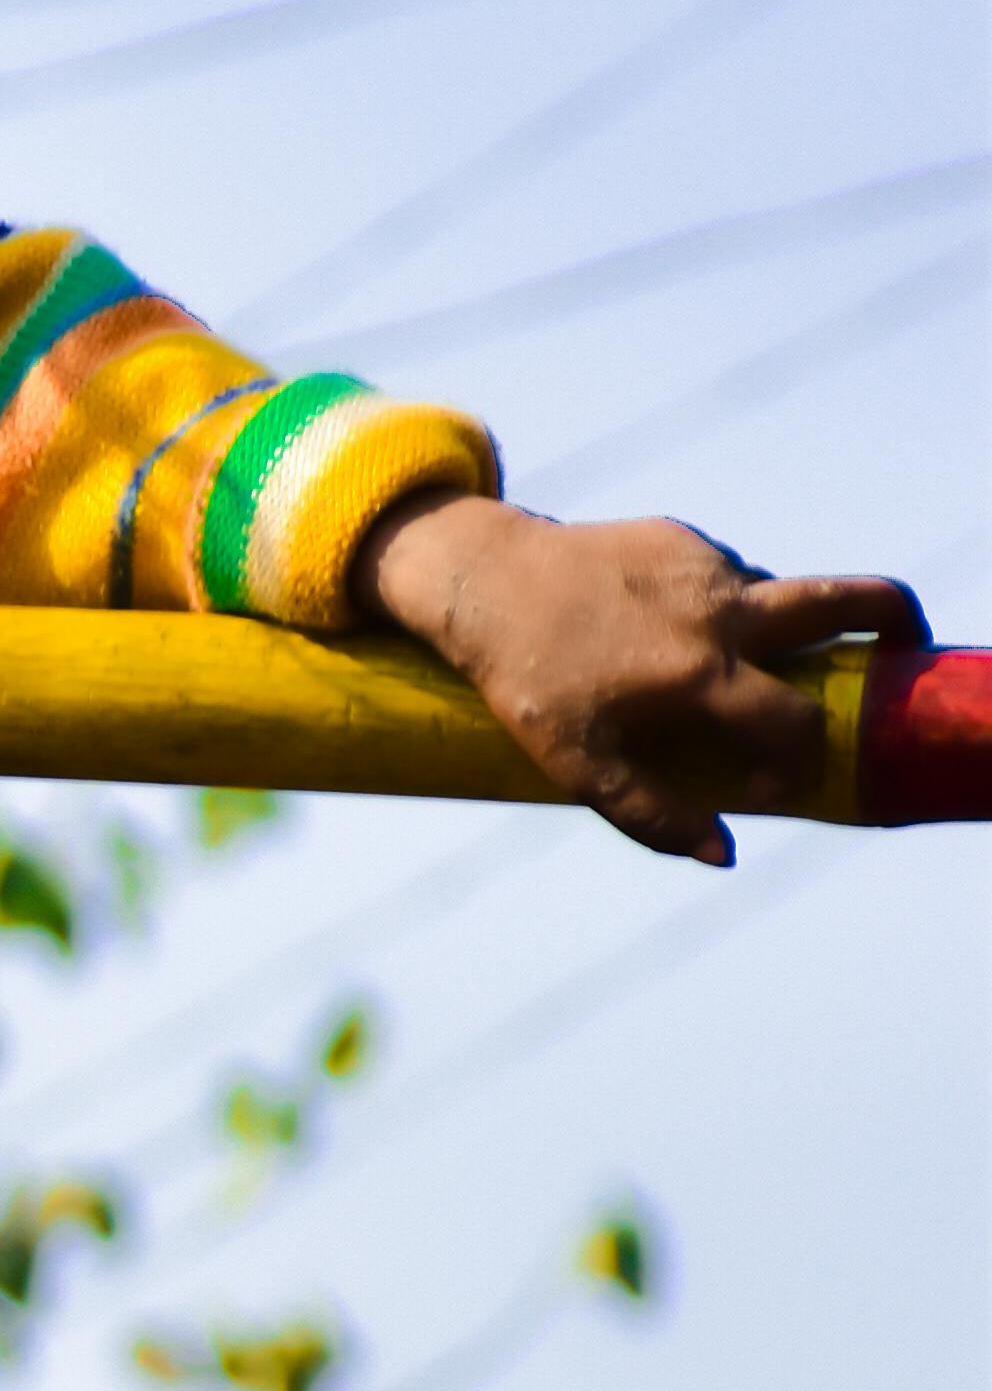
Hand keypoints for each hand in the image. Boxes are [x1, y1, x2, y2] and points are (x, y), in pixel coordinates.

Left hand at [359, 492, 926, 869]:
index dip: (803, 763)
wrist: (487, 582)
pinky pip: (726, 579)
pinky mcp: (683, 537)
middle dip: (894, 621)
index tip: (784, 784)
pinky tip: (664, 630)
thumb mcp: (577, 766)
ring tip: (722, 663)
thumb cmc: (530, 685)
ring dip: (776, 633)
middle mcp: (718, 612)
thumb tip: (724, 853)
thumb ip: (654, 815)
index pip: (796, 722)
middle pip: (847, 601)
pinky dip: (720, 609)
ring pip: (777, 598)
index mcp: (698, 674)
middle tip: (904, 648)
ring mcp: (706, 565)